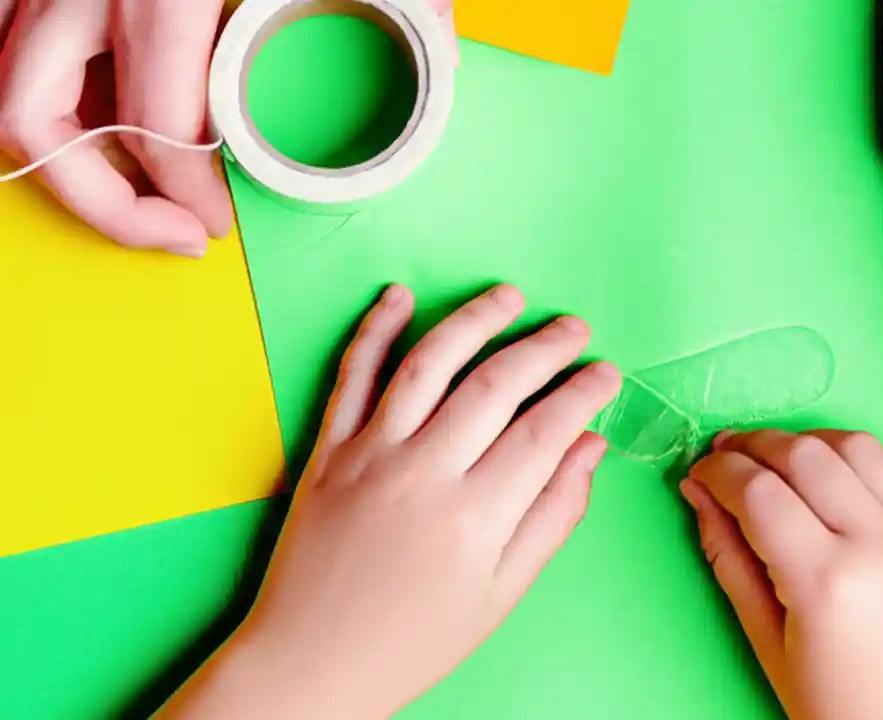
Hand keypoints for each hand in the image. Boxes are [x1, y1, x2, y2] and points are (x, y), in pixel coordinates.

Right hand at [0, 0, 457, 256]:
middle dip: (101, 201)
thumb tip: (438, 58)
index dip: (183, 198)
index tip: (216, 227)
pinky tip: (113, 119)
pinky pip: (13, 49)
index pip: (153, 126)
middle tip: (174, 234)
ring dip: (61, 155)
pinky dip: (55, 98)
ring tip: (137, 192)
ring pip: (7, 87)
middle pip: (33, 120)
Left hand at [161, 284, 620, 718]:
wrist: (311, 663)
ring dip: (473, 321)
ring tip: (508, 296)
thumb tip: (589, 449)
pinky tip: (399, 296)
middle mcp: (424, 473)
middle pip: (495, 385)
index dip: (583, 393)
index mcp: (476, 517)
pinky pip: (352, 377)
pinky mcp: (327, 451)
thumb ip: (551, 516)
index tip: (606, 373)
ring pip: (428, 364)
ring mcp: (370, 455)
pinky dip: (374, 330)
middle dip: (544, 348)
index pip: (545, 430)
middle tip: (574, 328)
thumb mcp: (500, 593)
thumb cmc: (415, 640)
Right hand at [682, 430, 882, 719]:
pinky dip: (877, 469)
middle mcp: (882, 547)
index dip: (718, 471)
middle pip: (804, 454)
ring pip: (860, 448)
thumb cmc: (839, 708)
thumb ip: (728, 558)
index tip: (701, 473)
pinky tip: (853, 489)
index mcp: (825, 583)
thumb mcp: (766, 642)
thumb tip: (698, 491)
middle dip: (756, 445)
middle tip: (732, 456)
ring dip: (813, 444)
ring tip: (788, 462)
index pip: (756, 490)